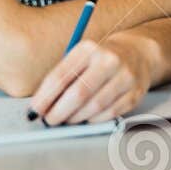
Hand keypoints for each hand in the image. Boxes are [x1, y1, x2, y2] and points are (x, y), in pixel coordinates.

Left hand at [28, 33, 153, 124]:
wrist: (137, 53)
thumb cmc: (99, 60)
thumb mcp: (80, 58)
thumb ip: (62, 78)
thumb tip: (41, 106)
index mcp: (89, 49)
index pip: (60, 77)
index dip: (44, 98)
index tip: (34, 111)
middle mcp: (110, 60)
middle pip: (78, 94)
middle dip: (58, 112)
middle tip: (49, 120)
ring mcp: (125, 77)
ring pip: (93, 107)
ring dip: (75, 118)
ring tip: (66, 119)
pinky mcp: (135, 93)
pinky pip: (108, 114)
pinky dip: (93, 120)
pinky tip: (86, 117)